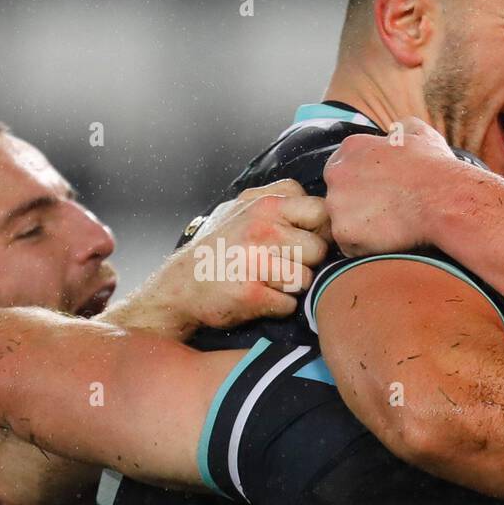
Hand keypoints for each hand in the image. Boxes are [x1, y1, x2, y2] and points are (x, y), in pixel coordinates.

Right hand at [122, 179, 329, 333]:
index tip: (298, 240)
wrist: (179, 286)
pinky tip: (258, 296)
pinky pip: (289, 304)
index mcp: (265, 203)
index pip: (321, 211)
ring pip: (306, 279)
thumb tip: (324, 205)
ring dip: (291, 286)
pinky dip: (278, 306)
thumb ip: (279, 197)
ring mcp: (255, 262)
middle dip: (305, 261)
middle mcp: (262, 228)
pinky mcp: (251, 294)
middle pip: (318, 249)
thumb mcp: (242, 207)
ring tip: (266, 280)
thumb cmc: (217, 246)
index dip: (316, 230)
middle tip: (279, 265)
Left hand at [323, 116, 457, 256]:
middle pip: (338, 196)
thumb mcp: (419, 134)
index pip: (343, 169)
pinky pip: (349, 246)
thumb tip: (394, 132)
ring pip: (342, 222)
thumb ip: (399, 129)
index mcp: (351, 148)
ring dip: (361, 228)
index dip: (363, 184)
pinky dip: (365, 248)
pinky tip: (388, 240)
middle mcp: (337, 173)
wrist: (444, 200)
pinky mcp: (343, 231)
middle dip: (357, 206)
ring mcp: (337, 203)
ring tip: (391, 227)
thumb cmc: (436, 169)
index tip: (381, 193)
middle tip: (387, 212)